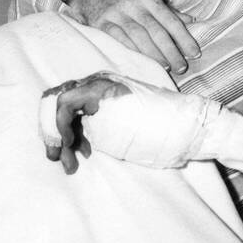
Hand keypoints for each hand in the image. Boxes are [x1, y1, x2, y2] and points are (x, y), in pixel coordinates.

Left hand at [40, 74, 242, 183]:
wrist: (191, 127)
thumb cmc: (164, 134)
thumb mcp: (124, 131)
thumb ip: (99, 130)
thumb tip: (76, 140)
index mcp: (103, 88)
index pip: (67, 102)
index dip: (62, 129)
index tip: (73, 154)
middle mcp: (98, 81)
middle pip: (55, 99)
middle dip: (51, 133)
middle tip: (59, 159)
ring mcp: (99, 84)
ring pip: (55, 103)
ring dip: (53, 134)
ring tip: (66, 161)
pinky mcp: (101, 92)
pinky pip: (64, 105)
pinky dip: (60, 128)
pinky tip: (73, 149)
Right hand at [65, 0, 200, 74]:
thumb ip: (167, 10)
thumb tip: (190, 20)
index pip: (170, 20)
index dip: (183, 38)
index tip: (194, 53)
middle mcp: (133, 4)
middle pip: (156, 30)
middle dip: (171, 51)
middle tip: (182, 67)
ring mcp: (117, 13)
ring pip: (139, 37)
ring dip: (155, 55)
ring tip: (167, 67)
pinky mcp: (102, 23)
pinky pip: (120, 40)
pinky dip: (133, 52)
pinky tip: (143, 62)